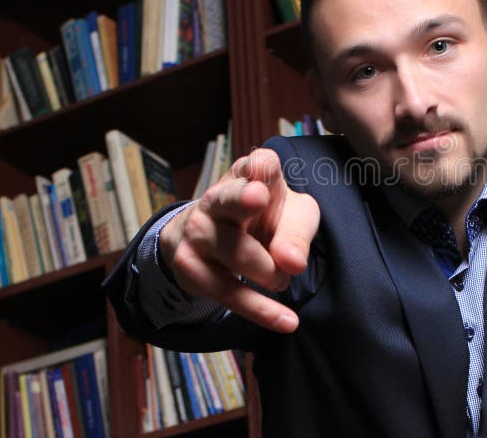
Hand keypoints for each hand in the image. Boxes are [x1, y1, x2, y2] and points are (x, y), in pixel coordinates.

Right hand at [158, 148, 319, 332]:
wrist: (213, 237)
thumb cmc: (265, 219)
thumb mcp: (293, 217)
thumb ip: (297, 233)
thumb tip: (291, 263)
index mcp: (249, 175)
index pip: (259, 166)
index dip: (262, 170)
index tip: (265, 180)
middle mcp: (217, 197)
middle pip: (229, 197)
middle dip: (242, 198)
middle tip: (259, 198)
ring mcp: (198, 230)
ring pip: (236, 254)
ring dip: (270, 273)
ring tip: (282, 280)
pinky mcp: (189, 267)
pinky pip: (228, 292)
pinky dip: (261, 310)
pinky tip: (286, 321)